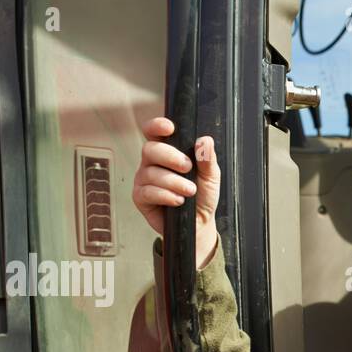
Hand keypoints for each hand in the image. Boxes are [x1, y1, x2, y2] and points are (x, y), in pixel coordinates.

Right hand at [133, 116, 220, 269]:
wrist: (199, 224)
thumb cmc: (202, 197)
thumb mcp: (210, 177)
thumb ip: (207, 159)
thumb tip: (205, 141)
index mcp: (167, 152)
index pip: (154, 133)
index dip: (157, 126)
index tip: (170, 128)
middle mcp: (152, 163)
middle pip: (150, 149)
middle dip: (170, 157)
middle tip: (187, 167)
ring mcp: (144, 180)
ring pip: (151, 173)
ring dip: (174, 182)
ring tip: (190, 191)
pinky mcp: (140, 198)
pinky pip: (147, 192)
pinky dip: (165, 195)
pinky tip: (178, 201)